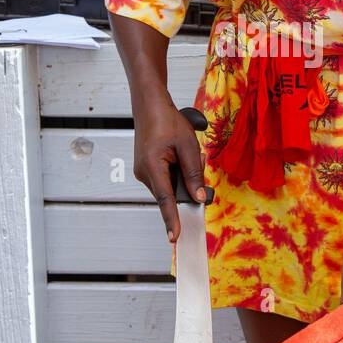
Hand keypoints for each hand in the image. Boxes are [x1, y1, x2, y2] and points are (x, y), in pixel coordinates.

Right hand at [132, 101, 206, 242]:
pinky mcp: (146, 169)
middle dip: (188, 185)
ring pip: (169, 186)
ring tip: (189, 152)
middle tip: (199, 160)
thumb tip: (199, 197)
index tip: (174, 237)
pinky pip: (165, 179)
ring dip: (184, 176)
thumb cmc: (167, 121)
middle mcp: (144, 173)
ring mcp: (143, 171)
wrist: (150, 105)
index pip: (165, 200)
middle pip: (171, 193)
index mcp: (152, 167)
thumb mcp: (188, 146)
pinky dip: (177, 172)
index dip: (172, 220)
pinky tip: (181, 155)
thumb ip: (194, 173)